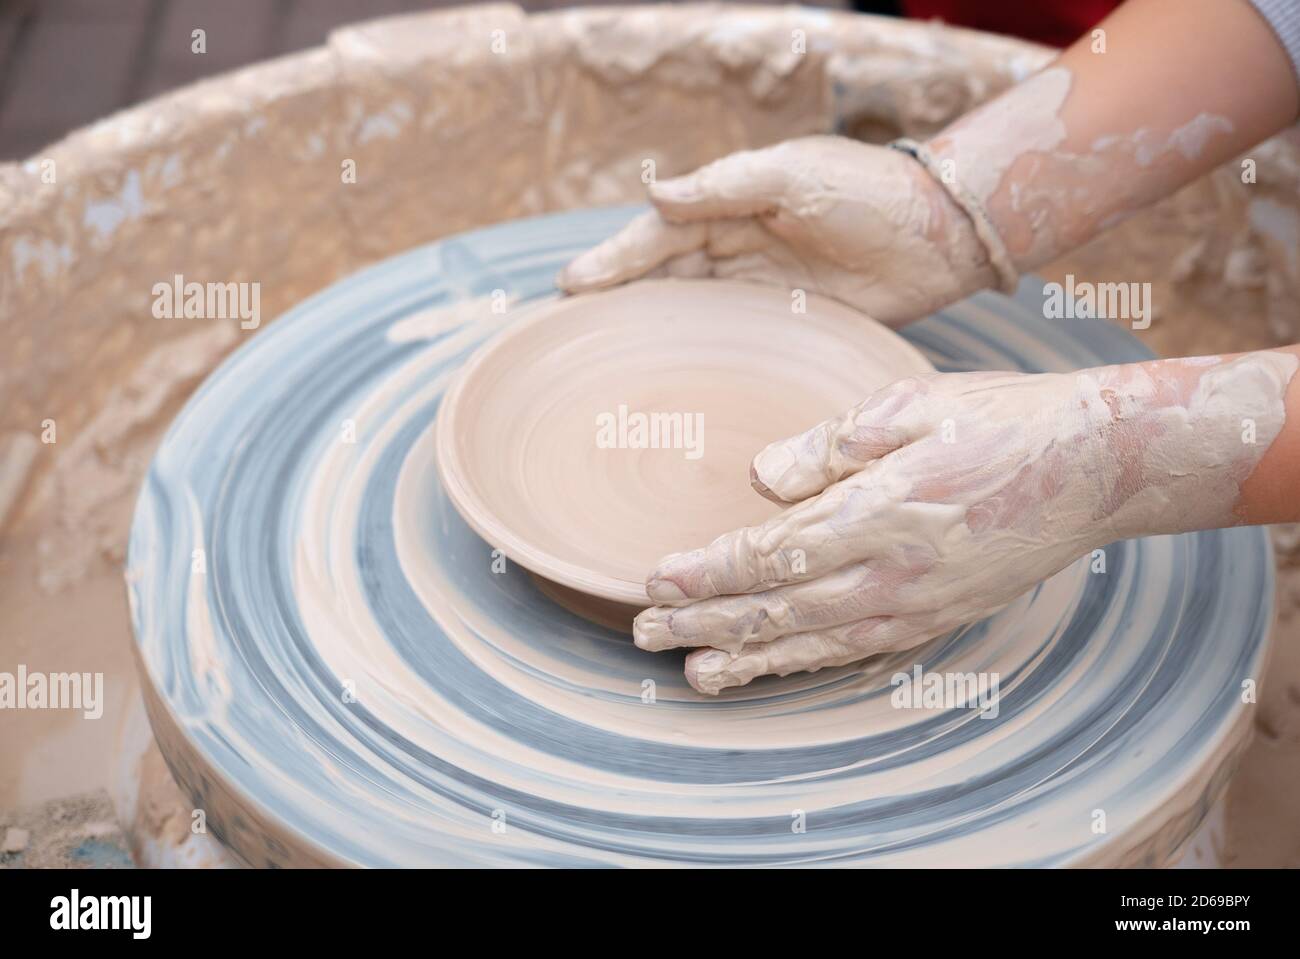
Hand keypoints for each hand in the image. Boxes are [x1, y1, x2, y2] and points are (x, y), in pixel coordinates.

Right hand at [558, 136, 995, 327]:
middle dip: (617, 301)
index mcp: (733, 206)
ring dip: (648, 333)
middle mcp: (738, 249)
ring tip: (603, 362)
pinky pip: (730, 345)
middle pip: (663, 278)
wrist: (939, 237)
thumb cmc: (868, 191)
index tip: (573, 286)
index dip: (615, 260)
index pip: (660, 236)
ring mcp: (760, 291)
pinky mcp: (786, 327)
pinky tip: (669, 380)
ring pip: (689, 314)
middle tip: (571, 333)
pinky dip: (696, 359)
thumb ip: (726, 186)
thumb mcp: (794, 175)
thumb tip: (656, 193)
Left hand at [632, 355, 1294, 693]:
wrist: (1094, 467)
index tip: (653, 581)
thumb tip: (761, 477)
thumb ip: (831, 445)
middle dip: (706, 622)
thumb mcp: (913, 405)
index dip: (707, 573)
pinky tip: (775, 665)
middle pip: (779, 608)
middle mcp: (893, 573)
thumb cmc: (1002, 421)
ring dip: (748, 657)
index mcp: (878, 512)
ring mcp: (917, 603)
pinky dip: (808, 662)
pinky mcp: (938, 616)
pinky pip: (858, 648)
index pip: (771, 554)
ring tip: (693, 672)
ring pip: (814, 642)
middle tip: (645, 634)